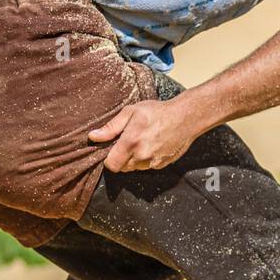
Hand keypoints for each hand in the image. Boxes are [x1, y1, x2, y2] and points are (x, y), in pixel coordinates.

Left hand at [88, 94, 203, 172]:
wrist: (186, 117)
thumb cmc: (158, 111)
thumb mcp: (131, 112)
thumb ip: (111, 127)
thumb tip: (93, 137)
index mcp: (131, 143)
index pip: (111, 165)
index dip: (109, 158)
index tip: (113, 148)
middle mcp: (142, 156)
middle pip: (122, 167)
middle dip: (122, 157)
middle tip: (129, 141)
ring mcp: (153, 162)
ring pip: (135, 168)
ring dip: (134, 159)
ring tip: (142, 141)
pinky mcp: (162, 164)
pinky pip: (148, 167)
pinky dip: (147, 159)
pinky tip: (153, 145)